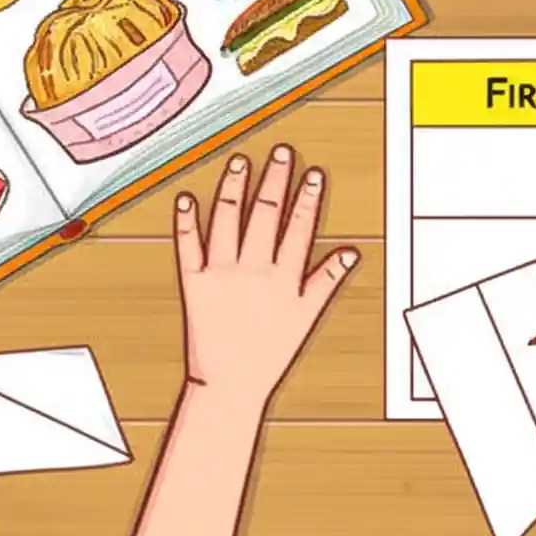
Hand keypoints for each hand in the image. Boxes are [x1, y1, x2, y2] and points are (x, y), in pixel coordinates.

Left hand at [172, 144, 359, 407]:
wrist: (230, 383)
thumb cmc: (270, 352)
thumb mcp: (305, 317)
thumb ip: (326, 281)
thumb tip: (349, 252)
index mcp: (283, 277)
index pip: (299, 228)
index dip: (307, 198)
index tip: (313, 173)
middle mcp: (253, 270)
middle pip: (266, 215)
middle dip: (275, 180)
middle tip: (282, 152)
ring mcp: (222, 274)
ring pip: (229, 221)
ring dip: (235, 188)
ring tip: (240, 161)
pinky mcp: (194, 284)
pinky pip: (188, 246)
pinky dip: (186, 221)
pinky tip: (188, 197)